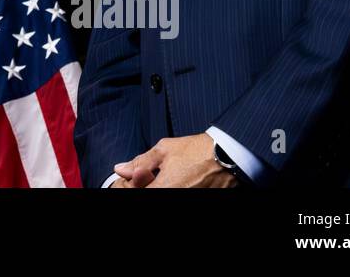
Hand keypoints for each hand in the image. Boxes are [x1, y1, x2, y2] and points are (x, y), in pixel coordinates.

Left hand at [114, 133, 237, 187]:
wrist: (228, 156)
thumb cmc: (199, 151)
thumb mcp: (164, 150)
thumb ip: (140, 162)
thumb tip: (121, 169)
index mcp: (163, 188)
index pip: (136, 191)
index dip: (133, 184)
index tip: (135, 176)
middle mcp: (173, 197)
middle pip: (148, 194)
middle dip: (144, 185)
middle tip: (149, 175)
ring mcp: (186, 199)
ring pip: (160, 195)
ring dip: (156, 186)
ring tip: (165, 176)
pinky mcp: (195, 199)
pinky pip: (174, 196)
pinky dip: (170, 188)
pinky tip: (175, 180)